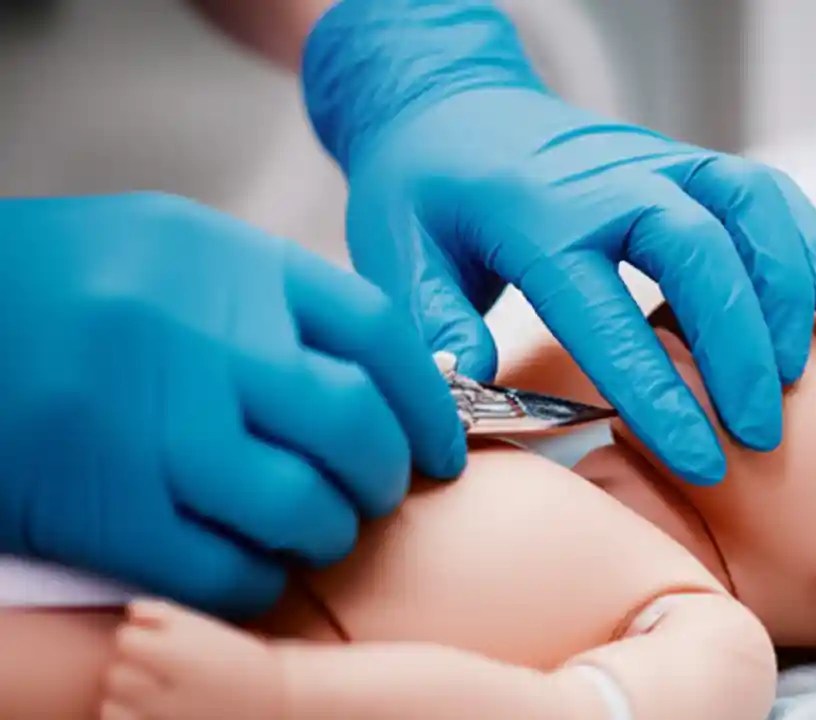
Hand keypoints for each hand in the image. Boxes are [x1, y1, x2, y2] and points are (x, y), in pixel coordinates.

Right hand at [0, 193, 463, 615]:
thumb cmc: (57, 284)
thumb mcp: (174, 249)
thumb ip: (272, 301)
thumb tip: (376, 374)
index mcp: (228, 265)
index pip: (378, 334)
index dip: (428, 402)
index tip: (438, 444)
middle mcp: (203, 340)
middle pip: (355, 427)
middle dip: (384, 474)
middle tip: (375, 490)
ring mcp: (154, 427)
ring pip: (303, 508)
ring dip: (326, 531)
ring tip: (311, 526)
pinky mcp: (106, 510)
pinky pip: (227, 570)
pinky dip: (257, 579)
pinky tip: (248, 561)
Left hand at [303, 0, 815, 483]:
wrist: (448, 106)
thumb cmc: (422, 189)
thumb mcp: (393, 254)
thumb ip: (432, 323)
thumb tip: (473, 389)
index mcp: (536, 215)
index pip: (607, 311)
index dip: (657, 391)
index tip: (698, 457)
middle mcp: (610, 181)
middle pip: (701, 253)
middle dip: (740, 347)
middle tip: (760, 430)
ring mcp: (655, 162)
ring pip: (748, 210)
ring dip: (784, 292)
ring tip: (799, 376)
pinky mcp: (682, 161)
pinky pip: (763, 189)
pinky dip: (804, 239)